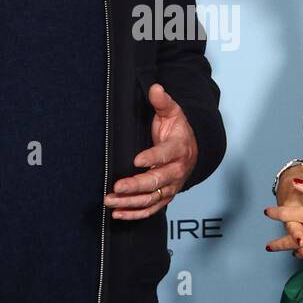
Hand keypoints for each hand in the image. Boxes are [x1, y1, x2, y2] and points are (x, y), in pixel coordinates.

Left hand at [105, 82, 197, 219]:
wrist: (193, 150)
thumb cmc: (178, 131)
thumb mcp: (173, 113)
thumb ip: (163, 102)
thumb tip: (155, 88)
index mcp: (179, 149)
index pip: (166, 154)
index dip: (152, 157)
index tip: (135, 160)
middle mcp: (177, 171)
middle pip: (157, 181)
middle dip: (136, 185)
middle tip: (117, 187)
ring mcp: (171, 186)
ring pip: (152, 198)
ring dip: (131, 202)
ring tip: (110, 201)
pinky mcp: (165, 197)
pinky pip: (151, 209)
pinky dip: (135, 214)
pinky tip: (118, 214)